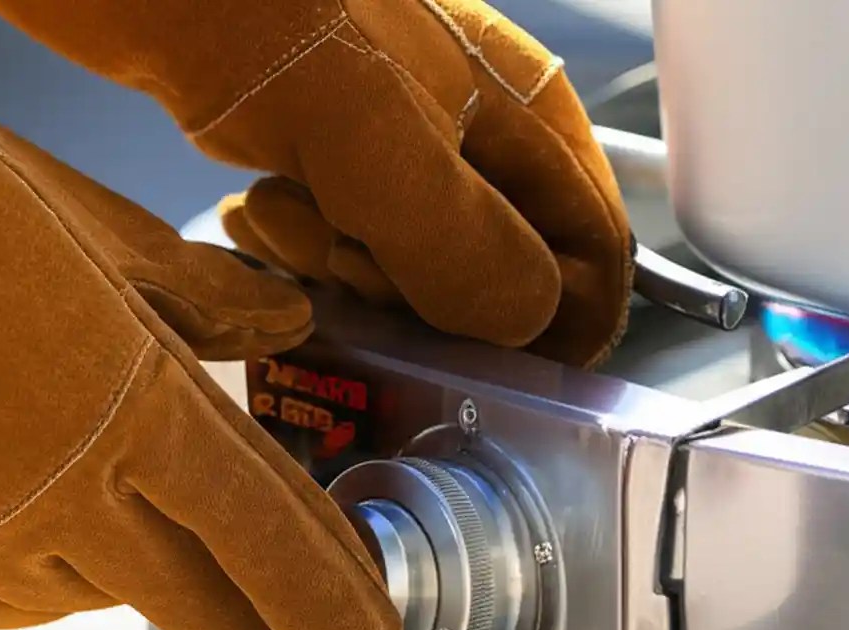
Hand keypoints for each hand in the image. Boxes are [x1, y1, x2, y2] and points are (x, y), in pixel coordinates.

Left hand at [0, 0, 633, 367]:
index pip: (593, 248)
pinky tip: (255, 198)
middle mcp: (470, 129)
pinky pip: (337, 243)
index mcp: (521, 111)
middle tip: (352, 257)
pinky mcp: (325, 153)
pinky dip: (296, 241)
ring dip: (340, 266)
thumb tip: (523, 327)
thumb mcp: (374, 139)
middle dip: (416, 295)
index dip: (557, 324)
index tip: (492, 374)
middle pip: (492, 276)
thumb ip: (462, 243)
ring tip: (284, 203)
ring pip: (405, 269)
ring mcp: (393, 143)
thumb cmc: (255, 14)